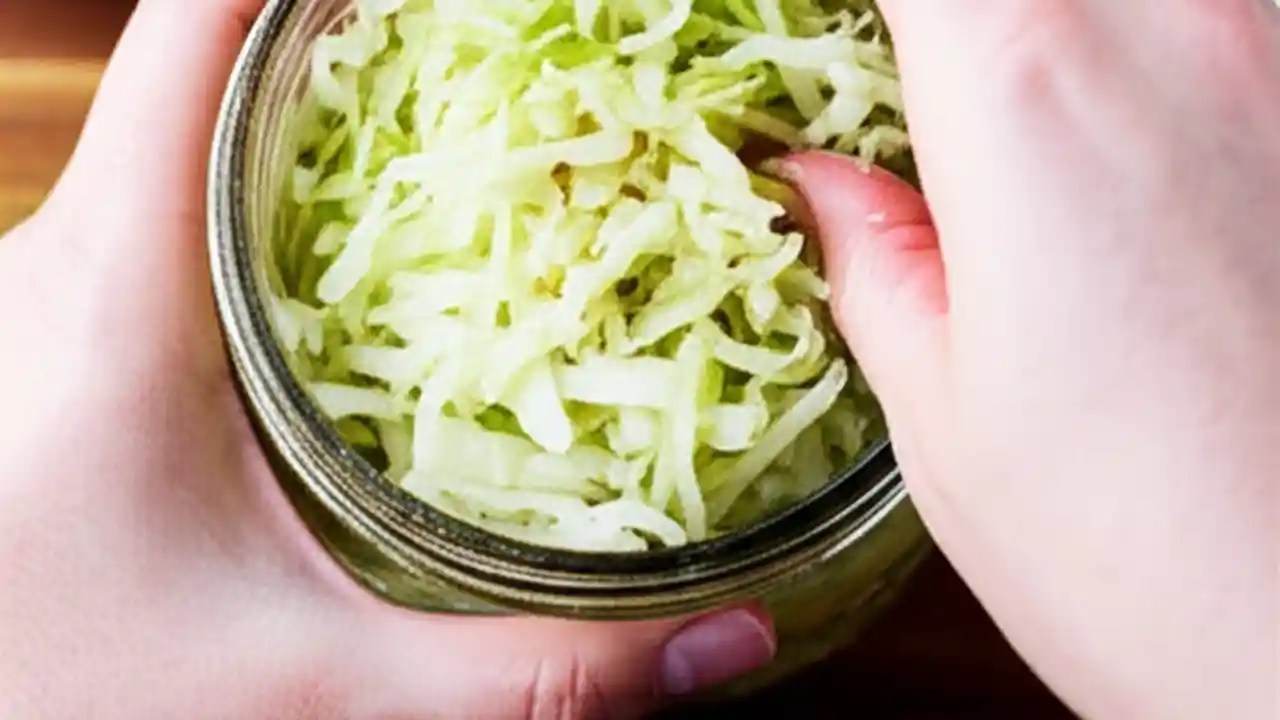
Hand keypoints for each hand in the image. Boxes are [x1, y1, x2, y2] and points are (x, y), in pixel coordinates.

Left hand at [0, 2, 774, 716]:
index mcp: (118, 293)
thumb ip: (532, 670)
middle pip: (216, 64)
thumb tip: (730, 636)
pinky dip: (275, 183)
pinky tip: (366, 245)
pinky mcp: (63, 326)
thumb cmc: (78, 704)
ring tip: (469, 134)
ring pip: (190, 130)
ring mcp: (54, 286)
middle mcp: (65, 257)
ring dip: (319, 114)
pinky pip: (170, 199)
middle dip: (363, 42)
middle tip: (509, 61)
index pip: (200, 29)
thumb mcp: (320, 689)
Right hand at [777, 2, 1278, 717]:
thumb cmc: (1154, 564)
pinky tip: (1153, 157)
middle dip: (966, 21)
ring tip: (1037, 130)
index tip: (836, 39)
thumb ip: (873, 257)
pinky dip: (1173, 64)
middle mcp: (1187, 24)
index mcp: (1026, 89)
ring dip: (1081, 40)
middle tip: (924, 84)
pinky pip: (1244, 35)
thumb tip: (812, 183)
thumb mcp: (949, 420)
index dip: (857, 1)